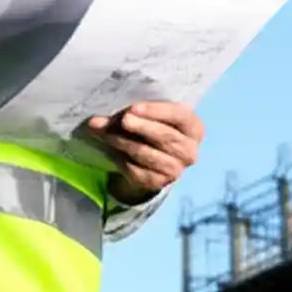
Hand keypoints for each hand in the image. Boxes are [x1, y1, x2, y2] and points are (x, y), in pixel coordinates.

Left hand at [87, 101, 204, 204]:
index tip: (134, 108)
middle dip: (141, 127)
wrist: (155, 160)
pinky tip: (109, 149)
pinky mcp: (158, 183)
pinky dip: (120, 157)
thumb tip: (97, 121)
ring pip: (147, 154)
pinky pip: (136, 170)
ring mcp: (175, 170)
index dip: (157, 111)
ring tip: (104, 132)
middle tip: (121, 120)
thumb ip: (133, 113)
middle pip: (165, 137)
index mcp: (194, 128)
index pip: (179, 116)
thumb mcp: (151, 117)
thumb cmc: (154, 128)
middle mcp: (190, 151)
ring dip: (123, 141)